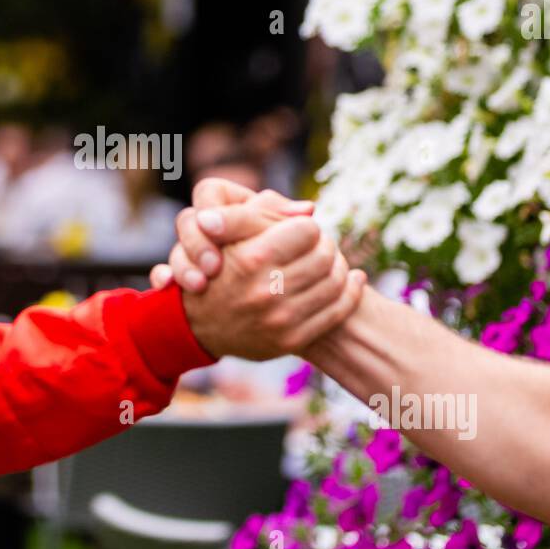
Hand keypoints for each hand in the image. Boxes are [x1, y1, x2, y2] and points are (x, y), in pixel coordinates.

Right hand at [169, 180, 366, 359]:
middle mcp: (267, 291)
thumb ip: (263, 211)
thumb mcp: (226, 233)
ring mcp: (281, 319)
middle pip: (325, 254)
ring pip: (337, 281)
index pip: (308, 230)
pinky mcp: (292, 339)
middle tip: (317, 246)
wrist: (197, 324)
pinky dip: (351, 291)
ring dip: (339, 266)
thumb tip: (311, 209)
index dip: (304, 227)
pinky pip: (338, 310)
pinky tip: (352, 279)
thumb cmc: (218, 267)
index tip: (298, 232)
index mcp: (252, 259)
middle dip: (325, 245)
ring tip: (329, 262)